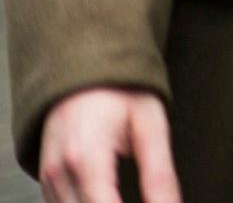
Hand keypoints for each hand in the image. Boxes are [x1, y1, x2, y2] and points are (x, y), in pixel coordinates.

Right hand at [39, 88, 178, 202]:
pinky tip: (111, 197)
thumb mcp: (150, 127)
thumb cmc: (120, 93)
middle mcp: (59, 172)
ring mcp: (48, 178)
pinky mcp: (46, 180)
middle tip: (148, 198)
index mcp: (86, 158)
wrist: (85, 70)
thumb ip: (160, 175)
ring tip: (129, 195)